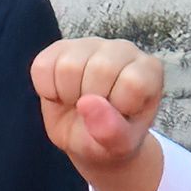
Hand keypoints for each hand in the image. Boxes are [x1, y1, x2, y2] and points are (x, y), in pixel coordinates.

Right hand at [30, 38, 165, 190]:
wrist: (88, 139)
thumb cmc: (111, 138)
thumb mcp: (119, 146)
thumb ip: (112, 131)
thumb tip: (88, 103)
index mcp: (149, 71)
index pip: (133, 83)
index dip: (119, 107)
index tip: (119, 117)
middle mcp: (124, 50)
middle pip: (100, 69)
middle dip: (92, 101)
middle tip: (96, 112)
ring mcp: (91, 44)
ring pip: (68, 65)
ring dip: (68, 95)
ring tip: (80, 104)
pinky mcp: (60, 47)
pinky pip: (42, 66)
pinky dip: (47, 90)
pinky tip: (63, 94)